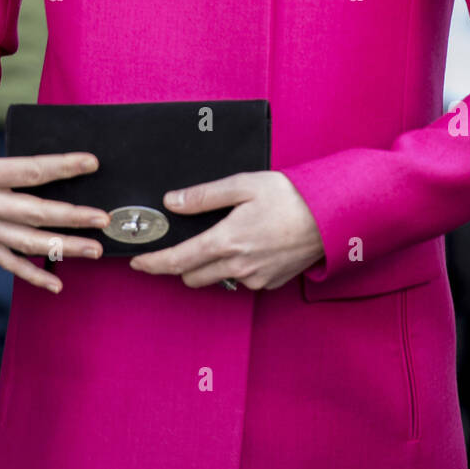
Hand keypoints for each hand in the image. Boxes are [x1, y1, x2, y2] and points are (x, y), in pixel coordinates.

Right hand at [0, 58, 109, 293]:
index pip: (28, 171)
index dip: (62, 166)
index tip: (90, 163)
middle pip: (34, 213)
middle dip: (72, 216)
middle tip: (104, 219)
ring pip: (26, 242)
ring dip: (62, 248)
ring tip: (93, 249)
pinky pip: (6, 262)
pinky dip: (31, 274)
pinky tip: (56, 284)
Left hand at [129, 171, 323, 289]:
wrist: (332, 216)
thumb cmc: (289, 196)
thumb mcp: (243, 184)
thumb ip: (203, 196)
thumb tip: (171, 202)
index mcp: (226, 240)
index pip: (177, 260)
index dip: (153, 263)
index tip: (137, 262)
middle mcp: (238, 266)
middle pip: (192, 277)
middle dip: (182, 264)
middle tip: (186, 242)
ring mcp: (255, 278)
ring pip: (217, 279)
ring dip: (211, 266)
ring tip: (228, 237)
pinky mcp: (270, 283)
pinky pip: (242, 280)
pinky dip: (238, 267)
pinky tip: (253, 245)